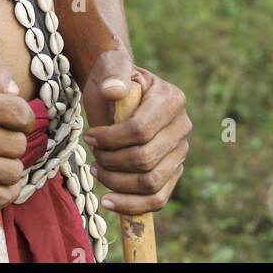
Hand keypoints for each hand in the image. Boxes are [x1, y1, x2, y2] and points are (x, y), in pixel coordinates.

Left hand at [80, 49, 190, 215]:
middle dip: (112, 161)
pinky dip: (132, 206)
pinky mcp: (173, 172)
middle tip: (92, 154)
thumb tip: (114, 91)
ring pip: (151, 183)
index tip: (90, 136)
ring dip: (117, 183)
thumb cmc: (113, 78)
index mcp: (171, 99)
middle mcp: (182, 127)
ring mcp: (180, 152)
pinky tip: (108, 201)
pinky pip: (157, 199)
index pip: (141, 130)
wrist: (118, 91)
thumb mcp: (110, 67)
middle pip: (146, 159)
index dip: (111, 138)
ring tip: (96, 170)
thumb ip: (113, 74)